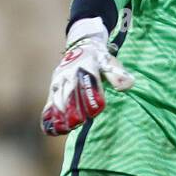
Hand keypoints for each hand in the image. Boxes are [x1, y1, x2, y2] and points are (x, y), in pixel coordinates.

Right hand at [40, 17, 134, 135]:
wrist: (81, 45)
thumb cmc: (99, 58)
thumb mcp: (110, 62)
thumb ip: (117, 75)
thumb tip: (126, 86)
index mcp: (85, 66)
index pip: (87, 83)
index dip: (90, 97)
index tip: (95, 111)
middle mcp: (69, 73)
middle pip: (70, 92)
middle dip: (73, 108)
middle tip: (79, 122)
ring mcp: (59, 80)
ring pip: (57, 98)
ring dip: (62, 114)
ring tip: (68, 128)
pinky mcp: (53, 88)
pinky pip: (49, 103)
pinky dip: (50, 116)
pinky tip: (54, 129)